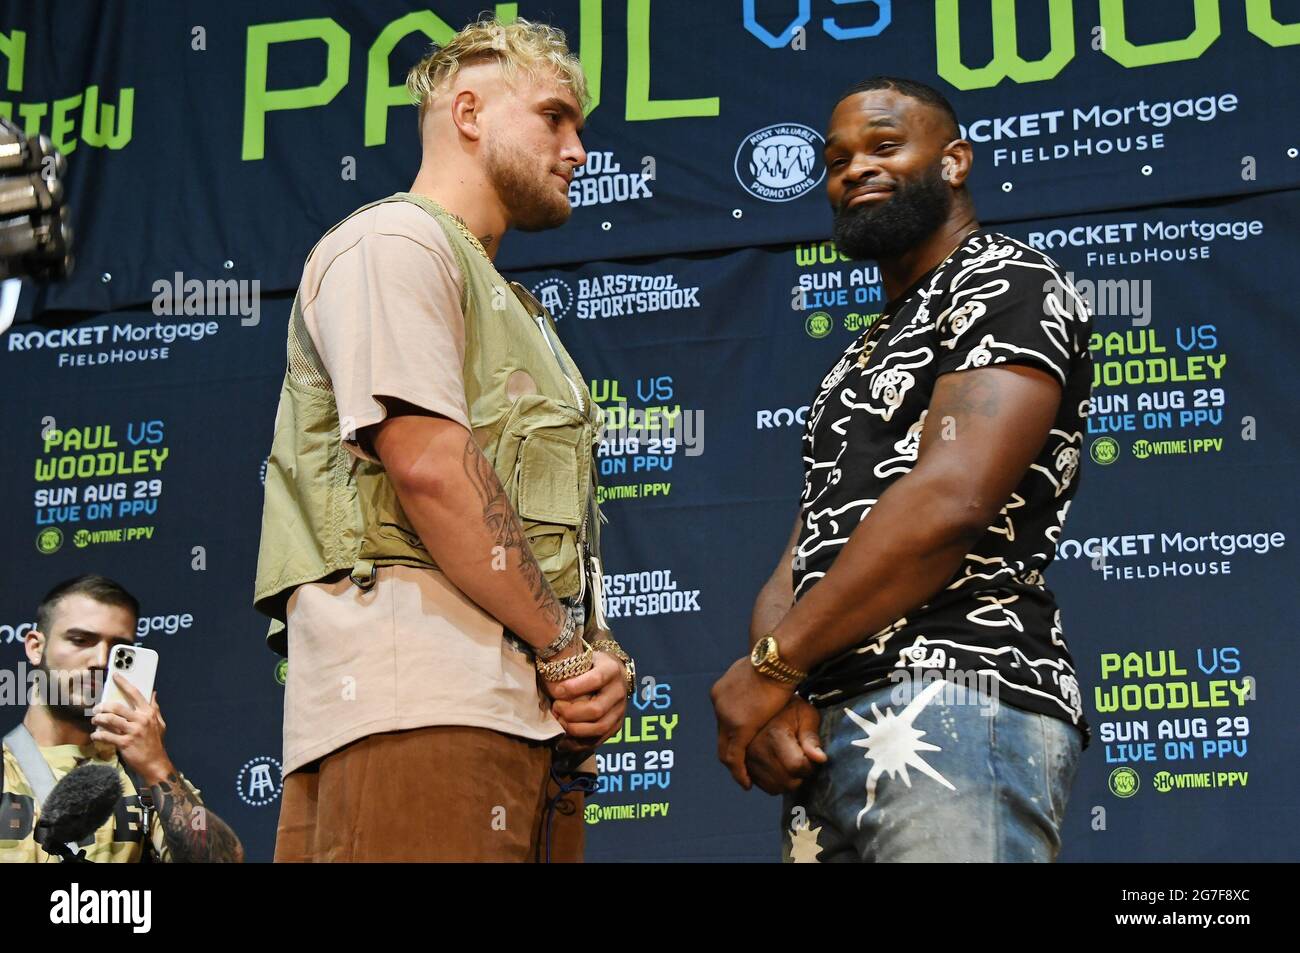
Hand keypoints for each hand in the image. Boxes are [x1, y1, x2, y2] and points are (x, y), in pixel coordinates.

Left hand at [90, 676, 172, 783]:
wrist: (155, 763)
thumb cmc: (155, 743)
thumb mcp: (159, 724)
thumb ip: (155, 708)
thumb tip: (154, 693)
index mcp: (149, 713)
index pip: (135, 693)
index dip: (124, 683)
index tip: (115, 675)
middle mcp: (141, 720)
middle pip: (118, 707)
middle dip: (103, 706)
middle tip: (96, 708)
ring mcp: (133, 732)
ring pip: (110, 720)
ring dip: (98, 719)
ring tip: (95, 720)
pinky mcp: (125, 743)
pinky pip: (106, 735)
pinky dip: (98, 735)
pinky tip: (95, 735)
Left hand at [547, 651, 626, 750]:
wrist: (615, 675)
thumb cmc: (592, 665)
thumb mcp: (584, 658)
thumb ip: (570, 667)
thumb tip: (547, 680)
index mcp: (611, 670)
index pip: (596, 679)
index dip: (574, 688)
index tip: (556, 691)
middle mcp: (619, 691)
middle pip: (596, 709)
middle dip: (571, 713)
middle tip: (555, 709)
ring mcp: (620, 711)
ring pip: (599, 727)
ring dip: (574, 730)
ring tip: (559, 724)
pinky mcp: (617, 725)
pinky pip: (598, 740)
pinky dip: (578, 744)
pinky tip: (562, 743)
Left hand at [711, 656, 795, 788]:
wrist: (778, 658)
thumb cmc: (775, 660)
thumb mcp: (758, 672)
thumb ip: (754, 683)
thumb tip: (761, 683)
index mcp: (721, 691)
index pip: (723, 721)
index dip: (732, 736)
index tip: (741, 748)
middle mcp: (718, 703)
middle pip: (722, 735)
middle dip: (732, 752)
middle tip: (743, 769)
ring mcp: (725, 715)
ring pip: (725, 747)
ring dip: (735, 765)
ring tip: (745, 778)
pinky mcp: (738, 727)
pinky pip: (734, 756)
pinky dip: (738, 771)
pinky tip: (746, 782)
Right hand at [745, 696, 825, 794]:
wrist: (762, 702)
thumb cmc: (790, 709)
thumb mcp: (806, 715)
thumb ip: (812, 738)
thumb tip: (820, 759)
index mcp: (774, 735)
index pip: (797, 766)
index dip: (810, 765)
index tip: (811, 755)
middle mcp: (757, 750)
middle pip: (788, 781)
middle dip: (800, 775)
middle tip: (801, 757)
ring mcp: (748, 760)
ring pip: (777, 788)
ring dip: (788, 780)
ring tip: (790, 761)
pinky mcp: (744, 766)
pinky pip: (766, 787)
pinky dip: (777, 782)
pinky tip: (780, 766)